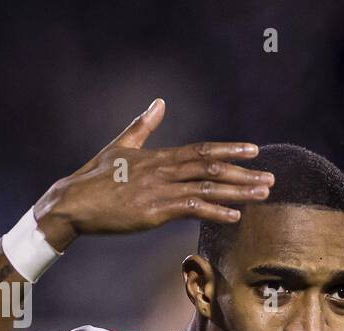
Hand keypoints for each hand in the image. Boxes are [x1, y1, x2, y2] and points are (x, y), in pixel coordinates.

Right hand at [32, 98, 273, 249]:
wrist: (73, 203)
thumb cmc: (96, 177)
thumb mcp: (121, 146)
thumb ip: (143, 125)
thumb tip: (158, 102)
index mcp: (159, 156)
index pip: (202, 150)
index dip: (229, 150)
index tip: (254, 151)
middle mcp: (164, 170)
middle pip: (211, 167)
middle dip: (243, 172)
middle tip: (270, 178)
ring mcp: (160, 190)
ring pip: (207, 187)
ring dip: (238, 191)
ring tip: (262, 195)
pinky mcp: (154, 210)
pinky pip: (191, 209)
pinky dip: (215, 211)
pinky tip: (235, 216)